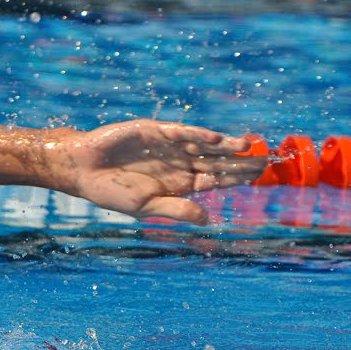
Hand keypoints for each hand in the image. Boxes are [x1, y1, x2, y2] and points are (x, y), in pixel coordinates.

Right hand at [66, 120, 266, 224]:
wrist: (83, 168)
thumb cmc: (111, 192)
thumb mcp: (146, 206)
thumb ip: (176, 210)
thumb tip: (206, 218)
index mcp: (179, 185)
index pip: (215, 180)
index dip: (237, 178)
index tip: (260, 176)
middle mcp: (179, 164)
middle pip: (217, 162)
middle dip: (240, 161)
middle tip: (267, 159)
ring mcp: (169, 147)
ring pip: (205, 146)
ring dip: (226, 147)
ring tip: (249, 146)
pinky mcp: (156, 131)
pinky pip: (182, 133)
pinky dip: (199, 136)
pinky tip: (216, 139)